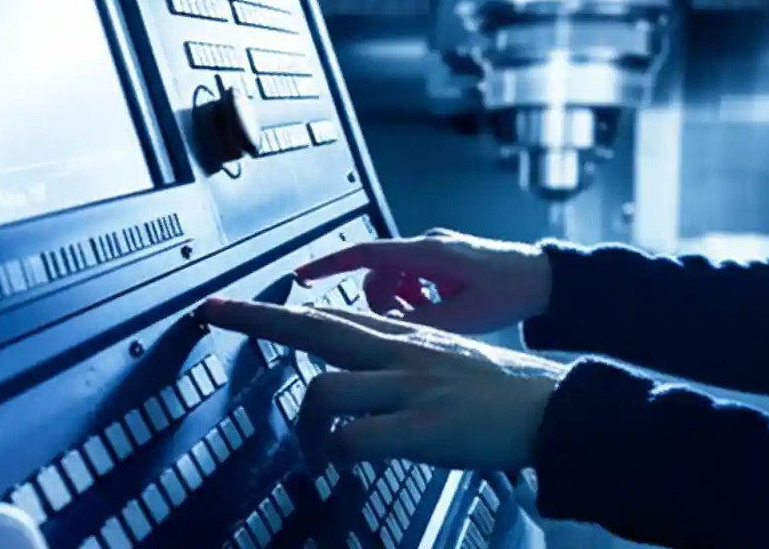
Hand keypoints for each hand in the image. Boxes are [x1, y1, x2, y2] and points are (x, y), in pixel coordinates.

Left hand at [199, 298, 565, 471]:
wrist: (553, 407)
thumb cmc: (500, 392)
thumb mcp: (445, 357)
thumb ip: (399, 358)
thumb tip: (357, 367)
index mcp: (406, 336)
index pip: (331, 314)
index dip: (281, 310)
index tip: (239, 305)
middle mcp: (402, 352)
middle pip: (315, 326)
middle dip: (259, 320)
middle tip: (215, 313)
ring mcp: (411, 388)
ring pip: (325, 389)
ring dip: (304, 427)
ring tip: (311, 455)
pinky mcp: (424, 428)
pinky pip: (356, 438)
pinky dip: (336, 453)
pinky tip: (339, 464)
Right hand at [295, 228, 551, 333]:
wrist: (549, 280)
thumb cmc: (512, 291)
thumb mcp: (463, 317)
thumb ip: (418, 326)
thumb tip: (383, 335)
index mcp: (427, 253)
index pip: (364, 254)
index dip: (328, 266)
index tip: (300, 276)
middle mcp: (428, 246)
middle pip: (378, 274)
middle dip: (381, 301)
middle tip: (404, 325)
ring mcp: (437, 252)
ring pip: (395, 279)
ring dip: (400, 302)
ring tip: (430, 320)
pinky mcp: (447, 261)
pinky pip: (414, 279)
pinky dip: (416, 298)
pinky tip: (441, 313)